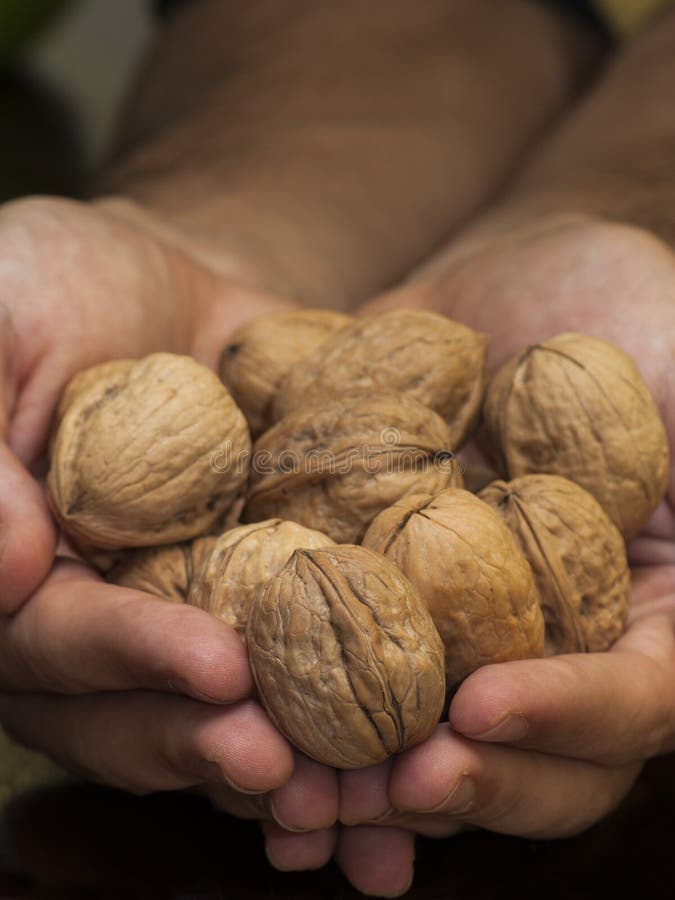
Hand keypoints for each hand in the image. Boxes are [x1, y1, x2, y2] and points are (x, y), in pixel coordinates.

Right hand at [0, 195, 333, 827]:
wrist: (163, 282)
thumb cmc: (48, 287)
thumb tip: (8, 567)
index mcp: (32, 578)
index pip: (66, 640)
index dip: (135, 660)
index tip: (216, 671)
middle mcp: (115, 614)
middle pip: (153, 708)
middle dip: (222, 740)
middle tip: (296, 770)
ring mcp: (200, 608)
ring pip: (237, 705)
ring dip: (301, 754)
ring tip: (372, 790)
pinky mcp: (280, 584)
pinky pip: (315, 651)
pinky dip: (363, 693)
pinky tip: (425, 729)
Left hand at [331, 216, 674, 895]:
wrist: (476, 288)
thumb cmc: (600, 300)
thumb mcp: (669, 347)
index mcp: (647, 606)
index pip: (637, 695)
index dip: (571, 713)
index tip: (485, 707)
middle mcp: (557, 642)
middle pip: (535, 755)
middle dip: (470, 779)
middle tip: (397, 780)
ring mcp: (461, 635)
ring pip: (429, 744)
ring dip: (372, 786)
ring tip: (307, 799)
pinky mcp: (376, 609)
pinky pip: (338, 685)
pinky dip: (299, 725)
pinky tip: (247, 746)